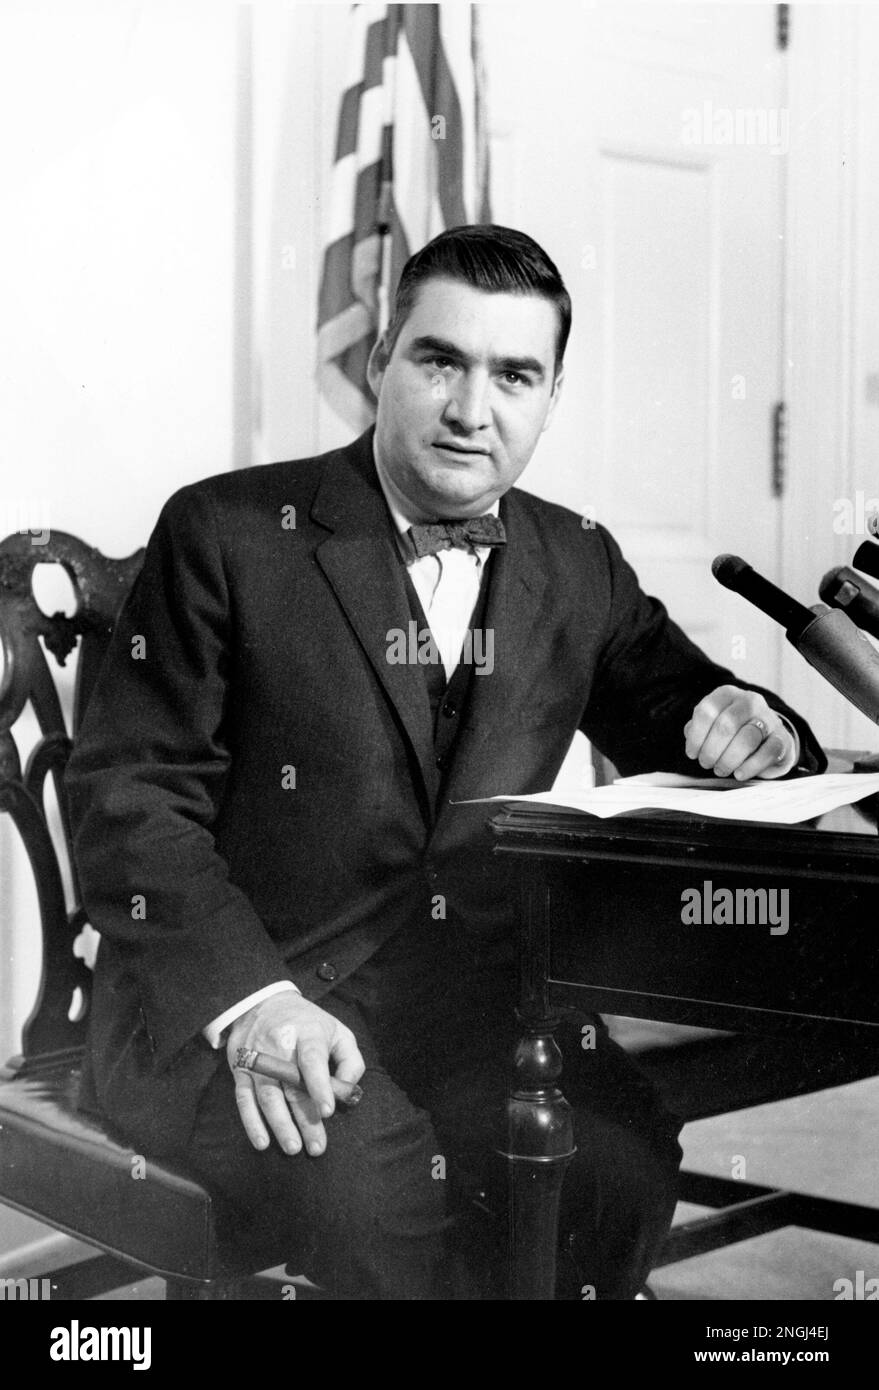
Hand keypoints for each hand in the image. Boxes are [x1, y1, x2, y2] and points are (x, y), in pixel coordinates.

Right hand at [226, 992, 363, 1156]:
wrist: (262, 1003)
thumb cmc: (308, 1024)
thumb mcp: (338, 1031)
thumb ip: (349, 1061)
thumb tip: (347, 1091)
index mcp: (306, 1033)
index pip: (312, 1060)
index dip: (319, 1086)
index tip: (328, 1111)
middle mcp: (279, 1046)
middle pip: (292, 1086)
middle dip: (305, 1119)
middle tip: (317, 1147)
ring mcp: (257, 1058)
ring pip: (268, 1096)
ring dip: (280, 1125)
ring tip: (293, 1148)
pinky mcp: (241, 1069)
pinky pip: (244, 1099)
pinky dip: (252, 1122)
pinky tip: (262, 1142)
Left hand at [684, 685, 797, 780]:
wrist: (767, 737)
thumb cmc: (732, 732)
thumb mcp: (712, 724)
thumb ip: (697, 729)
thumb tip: (691, 736)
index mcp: (727, 694)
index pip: (706, 711)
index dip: (696, 737)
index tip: (692, 754)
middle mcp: (749, 701)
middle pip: (726, 725)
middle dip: (712, 750)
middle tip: (707, 764)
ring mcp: (769, 718)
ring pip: (747, 739)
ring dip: (729, 760)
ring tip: (721, 769)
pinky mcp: (783, 738)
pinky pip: (767, 752)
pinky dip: (750, 766)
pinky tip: (739, 774)